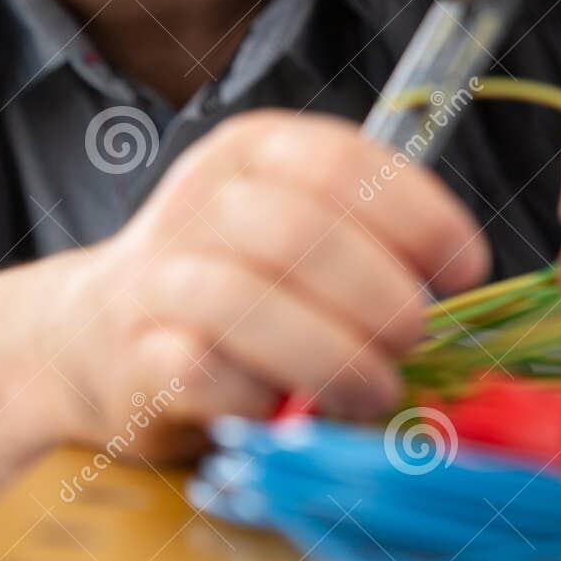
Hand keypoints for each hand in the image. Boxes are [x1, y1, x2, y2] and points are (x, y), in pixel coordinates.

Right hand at [50, 110, 489, 458]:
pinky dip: (262, 398)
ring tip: (374, 390)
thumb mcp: (296, 223)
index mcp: (253, 151)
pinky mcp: (136, 359)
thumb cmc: (231, 280)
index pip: (343, 163)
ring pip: (248, 303)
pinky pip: (204, 373)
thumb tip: (465, 282)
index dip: (419, 217)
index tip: (463, 270)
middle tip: (414, 339)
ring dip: (333, 357)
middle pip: (300, 231)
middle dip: (379, 295)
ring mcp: (160, 279)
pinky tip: (287, 409)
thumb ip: (369, 233)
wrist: (95, 337)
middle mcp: (202, 201)